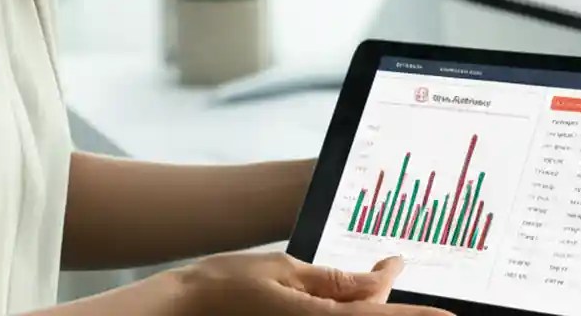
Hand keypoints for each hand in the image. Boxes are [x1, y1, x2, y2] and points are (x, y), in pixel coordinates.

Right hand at [176, 252, 454, 315]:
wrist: (185, 308)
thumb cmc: (230, 283)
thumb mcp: (287, 270)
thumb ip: (338, 280)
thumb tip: (382, 277)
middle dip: (391, 302)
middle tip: (395, 275)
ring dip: (370, 306)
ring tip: (371, 278)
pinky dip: (348, 310)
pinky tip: (349, 297)